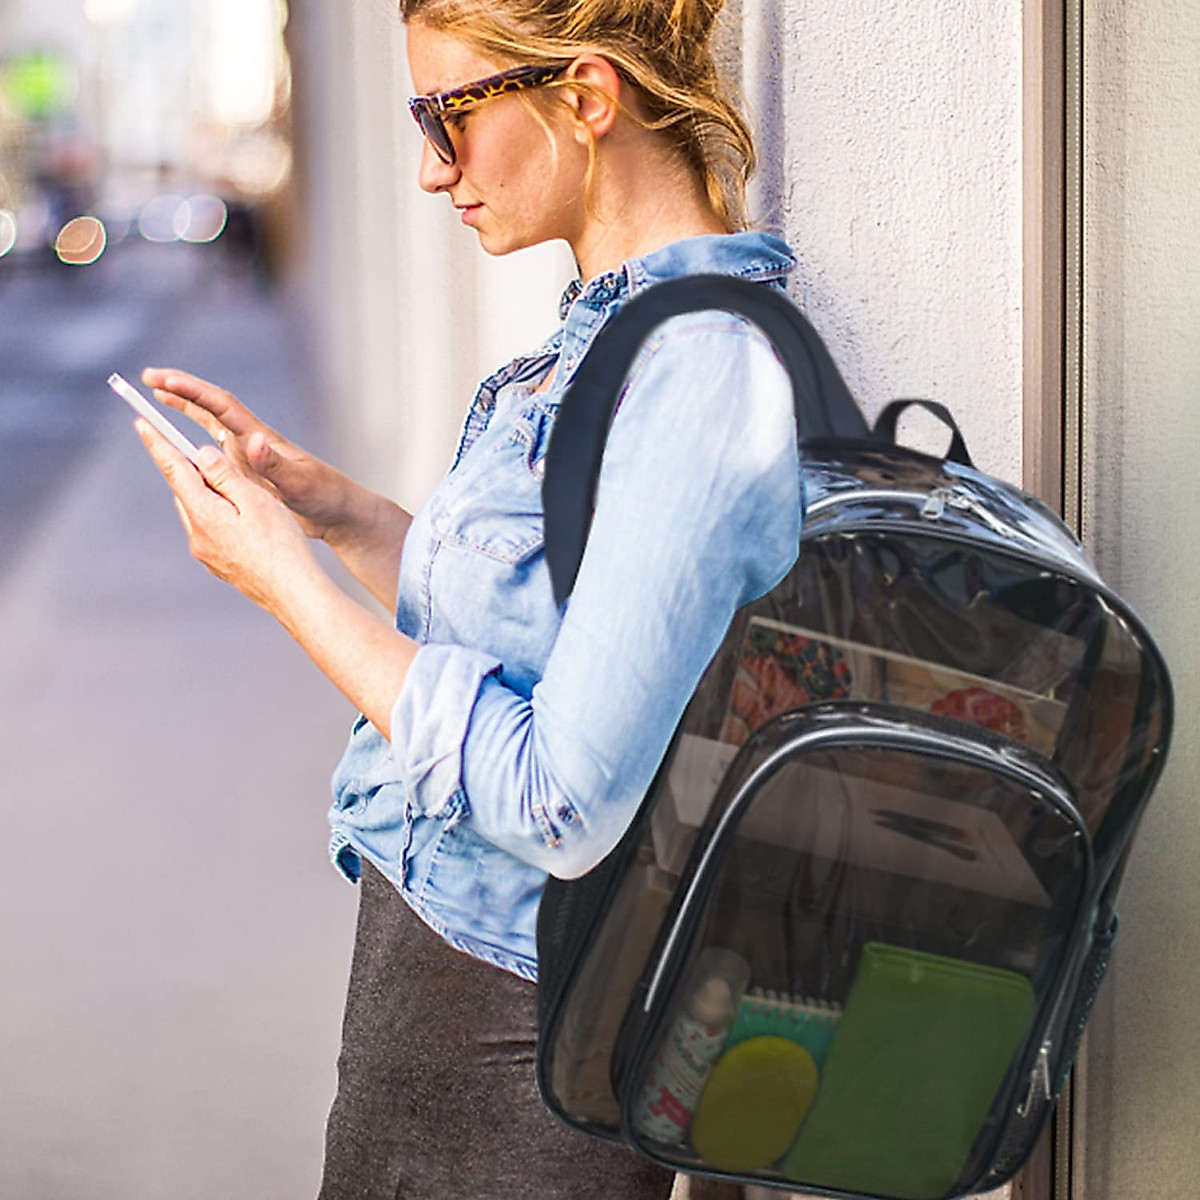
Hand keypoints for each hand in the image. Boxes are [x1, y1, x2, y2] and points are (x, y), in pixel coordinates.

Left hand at [136, 419, 320, 614]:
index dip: (158, 443)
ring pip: (199, 512)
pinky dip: (221, 517)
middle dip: (194, 471)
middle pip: (186, 491)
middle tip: (213, 457)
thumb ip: (225, 475)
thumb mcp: (255, 500)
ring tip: (242, 493)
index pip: (174, 469)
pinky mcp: (218, 564)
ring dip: (210, 496)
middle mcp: (197, 535)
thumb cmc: (281, 546)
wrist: (293, 593)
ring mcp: (206, 553)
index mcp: (204, 513)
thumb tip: (201, 455)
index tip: (142, 423)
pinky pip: (211, 531)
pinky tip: (247, 522)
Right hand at [140, 368, 349, 540]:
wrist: (337, 512)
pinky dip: (195, 441)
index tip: (163, 380)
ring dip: (185, 408)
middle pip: (211, 407)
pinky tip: (184, 445)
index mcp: (260, 438)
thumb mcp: (299, 483)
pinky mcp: (249, 471)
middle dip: (181, 390)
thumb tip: (253, 442)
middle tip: (148, 378)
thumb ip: (275, 466)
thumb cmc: (324, 496)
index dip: (191, 391)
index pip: (221, 406)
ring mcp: (249, 455)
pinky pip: (215, 451)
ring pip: (210, 425)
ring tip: (157, 395)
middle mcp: (251, 440)